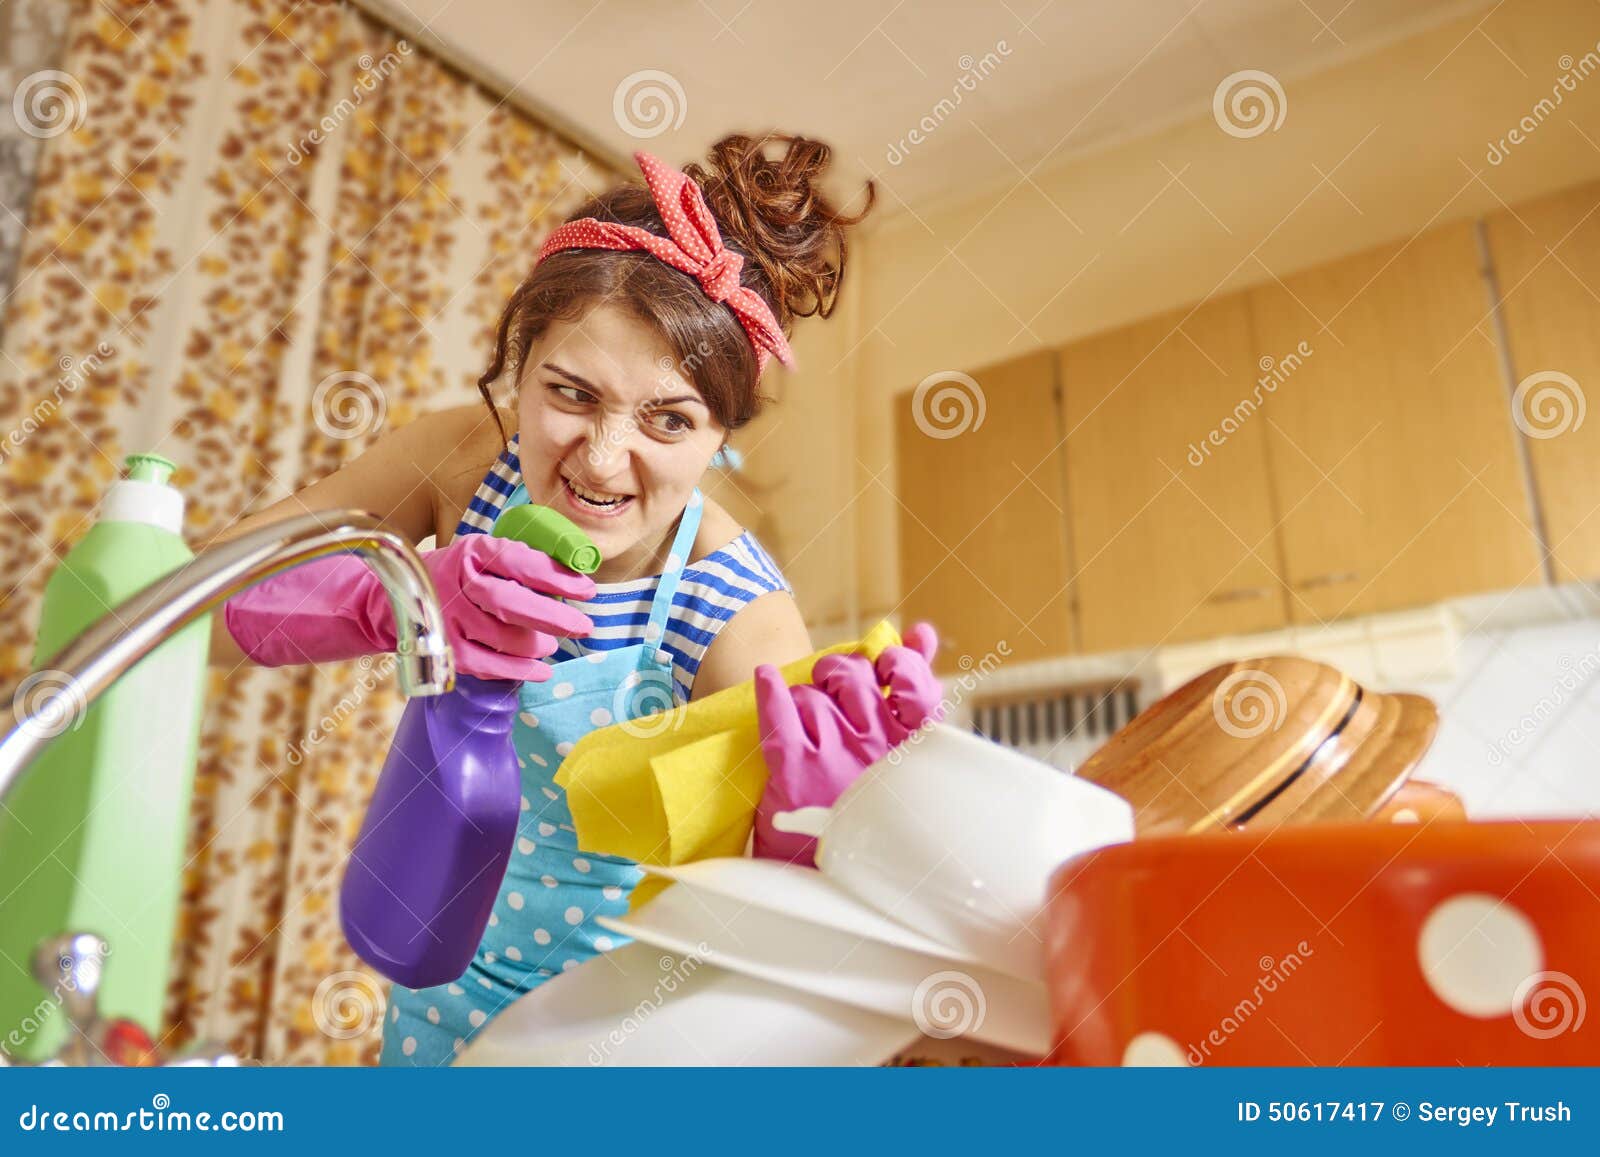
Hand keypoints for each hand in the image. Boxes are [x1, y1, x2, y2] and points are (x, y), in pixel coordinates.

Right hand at [225, 534, 594, 681]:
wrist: (391, 598)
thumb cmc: (455, 573)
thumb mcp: (483, 554)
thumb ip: (522, 559)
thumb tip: (577, 570)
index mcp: (473, 551)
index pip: (521, 561)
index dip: (557, 576)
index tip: (587, 588)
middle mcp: (457, 582)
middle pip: (512, 603)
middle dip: (555, 616)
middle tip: (585, 625)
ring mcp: (447, 619)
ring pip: (502, 638)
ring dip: (538, 645)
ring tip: (555, 646)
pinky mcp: (443, 650)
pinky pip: (487, 666)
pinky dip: (519, 672)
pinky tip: (540, 671)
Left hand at [752, 623, 942, 864]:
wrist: (831, 885)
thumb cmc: (872, 815)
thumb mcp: (904, 758)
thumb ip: (913, 690)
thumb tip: (922, 630)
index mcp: (913, 753)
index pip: (916, 685)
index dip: (901, 664)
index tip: (888, 663)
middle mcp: (879, 750)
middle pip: (855, 678)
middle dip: (840, 671)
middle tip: (831, 682)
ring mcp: (837, 758)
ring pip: (815, 695)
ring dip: (805, 694)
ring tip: (804, 708)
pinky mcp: (795, 770)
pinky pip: (780, 712)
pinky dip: (769, 690)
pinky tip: (764, 680)